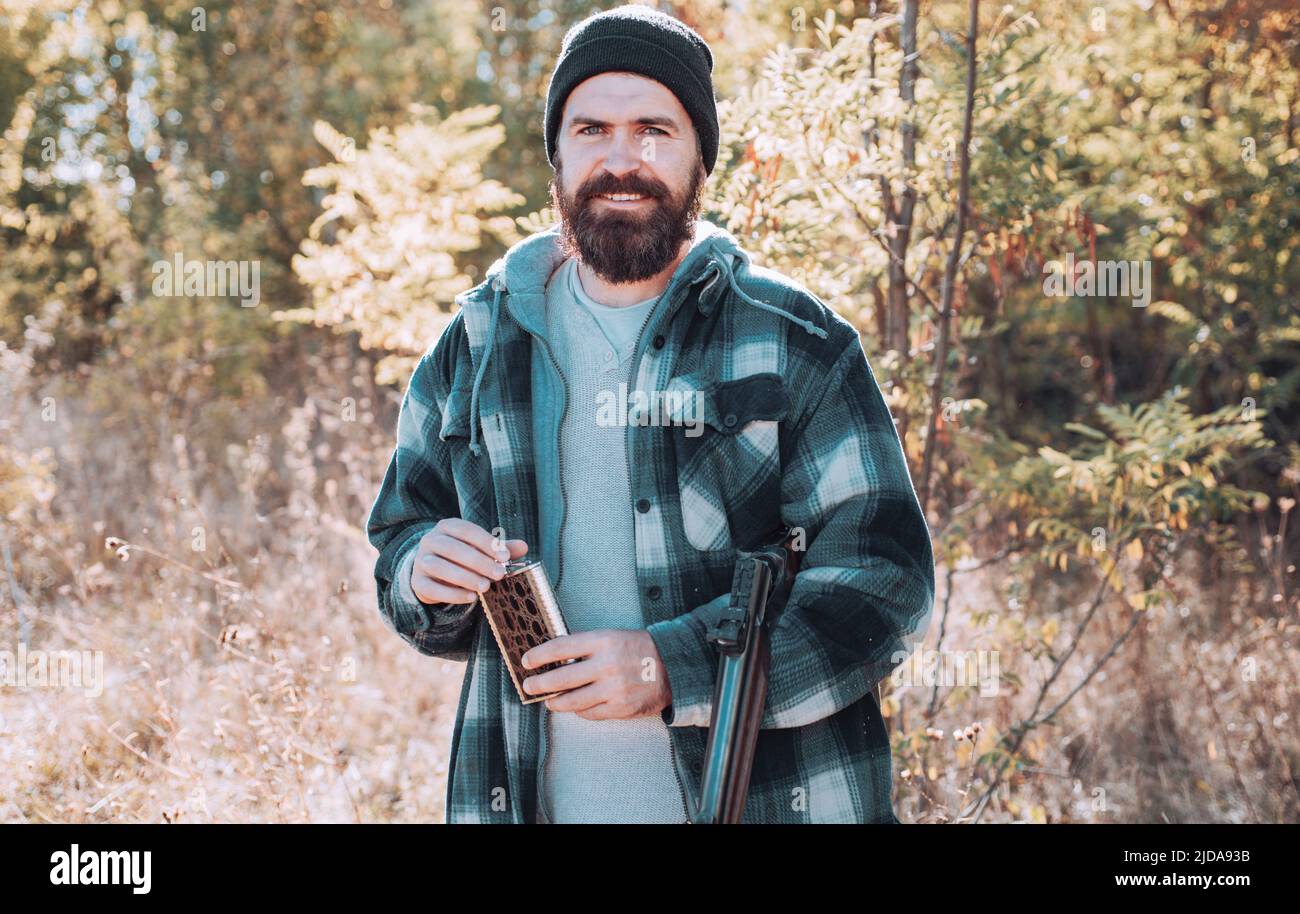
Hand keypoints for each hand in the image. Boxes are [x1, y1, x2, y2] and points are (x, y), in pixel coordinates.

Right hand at [410, 518, 527, 604]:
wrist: (430, 571)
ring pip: (440, 567)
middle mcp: (430, 540)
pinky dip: (452, 594)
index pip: (467, 530)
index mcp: (447, 527)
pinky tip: (471, 598)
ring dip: (465, 577)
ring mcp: (421, 561)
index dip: (487, 543)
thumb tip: (524, 546)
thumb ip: (499, 548)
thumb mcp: (479, 548)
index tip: (506, 556)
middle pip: (453, 548)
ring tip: (485, 587)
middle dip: (479, 562)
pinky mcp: (417, 582)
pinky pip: (433, 588)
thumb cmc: (460, 556)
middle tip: (499, 574)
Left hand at [519, 629, 671, 720]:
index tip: (527, 660)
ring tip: (549, 700)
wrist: (673, 667)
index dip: (539, 655)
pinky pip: (590, 714)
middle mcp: (607, 665)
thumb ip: (585, 643)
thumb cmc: (638, 649)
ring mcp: (614, 689)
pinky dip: (579, 711)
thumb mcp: (612, 636)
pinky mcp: (621, 707)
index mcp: (603, 641)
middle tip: (529, 685)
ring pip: (573, 701)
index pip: (561, 647)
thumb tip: (554, 652)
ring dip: (555, 702)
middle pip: (561, 678)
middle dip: (540, 683)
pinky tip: (575, 707)